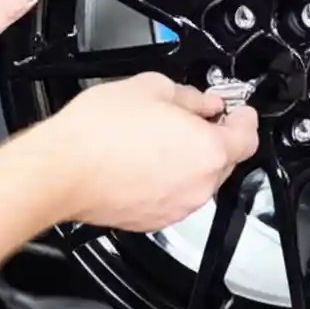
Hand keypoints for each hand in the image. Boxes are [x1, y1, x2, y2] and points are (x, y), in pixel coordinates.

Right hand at [33, 73, 259, 231]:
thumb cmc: (99, 132)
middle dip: (213, 137)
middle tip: (191, 118)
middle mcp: (198, 184)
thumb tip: (202, 103)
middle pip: (225, 159)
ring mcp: (177, 206)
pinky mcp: (153, 220)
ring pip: (197, 179)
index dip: (244, 118)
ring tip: (158, 138)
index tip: (238, 110)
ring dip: (189, 160)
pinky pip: (174, 197)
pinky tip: (143, 160)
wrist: (61, 170)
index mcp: (208, 150)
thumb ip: (190, 97)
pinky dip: (167, 180)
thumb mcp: (151, 88)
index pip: (248, 136)